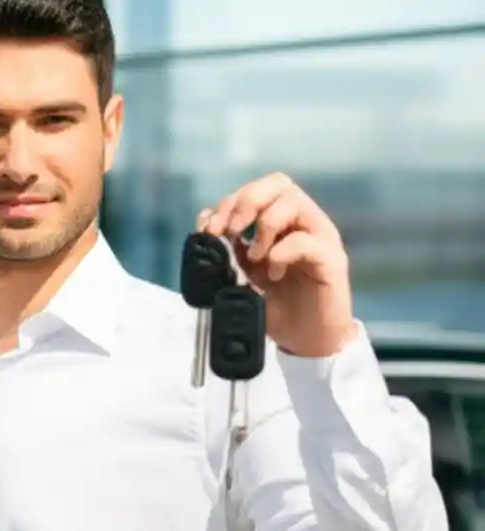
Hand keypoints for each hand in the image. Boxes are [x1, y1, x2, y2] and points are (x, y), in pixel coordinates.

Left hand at [197, 172, 358, 356]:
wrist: (303, 340)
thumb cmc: (275, 306)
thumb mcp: (241, 275)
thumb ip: (226, 249)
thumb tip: (204, 220)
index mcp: (281, 223)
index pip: (257, 189)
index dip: (230, 202)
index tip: (210, 229)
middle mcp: (303, 223)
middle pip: (277, 183)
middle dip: (245, 202)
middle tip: (229, 231)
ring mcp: (320, 238)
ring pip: (293, 202)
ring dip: (264, 226)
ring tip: (254, 257)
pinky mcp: (331, 260)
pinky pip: (307, 240)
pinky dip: (281, 252)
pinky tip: (273, 274)